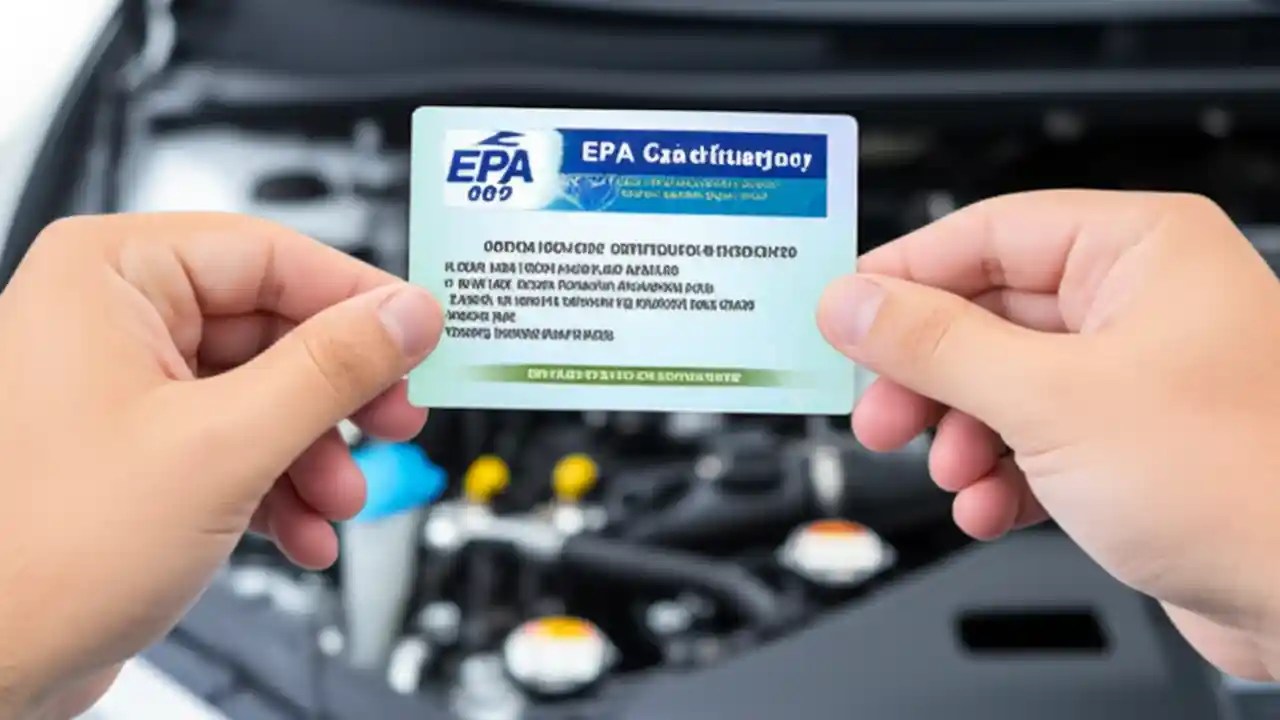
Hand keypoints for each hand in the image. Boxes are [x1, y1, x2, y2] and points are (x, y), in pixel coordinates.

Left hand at [0, 214, 440, 717]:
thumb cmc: (42, 553)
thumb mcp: (226, 445)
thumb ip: (332, 369)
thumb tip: (407, 315)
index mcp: (110, 275)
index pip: (271, 253)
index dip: (357, 299)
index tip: (421, 336)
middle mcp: (111, 318)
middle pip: (273, 328)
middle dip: (337, 397)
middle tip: (393, 423)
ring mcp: (122, 385)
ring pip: (262, 392)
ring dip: (314, 454)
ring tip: (337, 501)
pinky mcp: (136, 449)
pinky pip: (234, 441)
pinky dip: (278, 485)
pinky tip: (301, 530)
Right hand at [817, 190, 1279, 679]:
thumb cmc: (1243, 484)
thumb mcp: (1050, 399)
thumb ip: (936, 344)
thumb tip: (854, 302)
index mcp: (1141, 251)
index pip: (987, 234)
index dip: (905, 276)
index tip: (844, 314)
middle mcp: (1142, 302)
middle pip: (986, 314)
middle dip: (928, 375)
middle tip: (880, 411)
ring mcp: (1137, 376)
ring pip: (1004, 383)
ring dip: (963, 434)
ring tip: (952, 471)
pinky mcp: (1132, 445)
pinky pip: (1036, 439)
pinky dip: (1001, 473)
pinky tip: (990, 505)